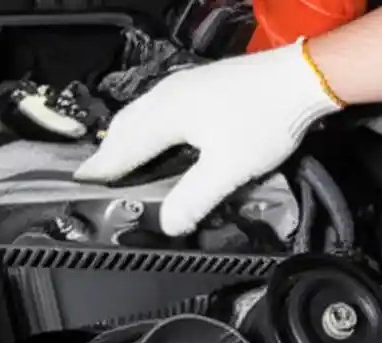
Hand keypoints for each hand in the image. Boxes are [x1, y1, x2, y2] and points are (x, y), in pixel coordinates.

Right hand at [74, 39, 341, 235]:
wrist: (302, 78)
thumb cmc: (266, 121)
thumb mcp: (230, 169)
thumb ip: (195, 198)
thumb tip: (169, 225)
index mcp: (167, 114)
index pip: (123, 147)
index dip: (101, 169)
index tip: (79, 183)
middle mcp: (167, 95)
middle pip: (125, 126)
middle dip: (109, 153)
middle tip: (96, 177)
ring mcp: (183, 85)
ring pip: (140, 114)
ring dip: (126, 138)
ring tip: (120, 160)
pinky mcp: (199, 83)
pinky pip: (157, 107)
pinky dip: (145, 126)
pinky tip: (156, 137)